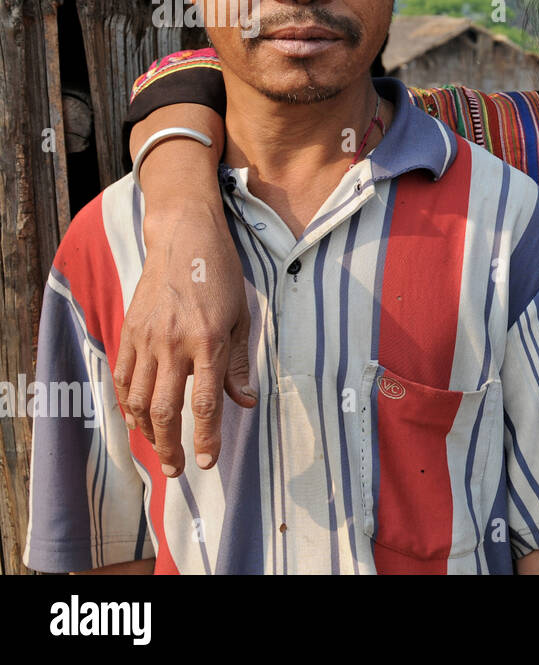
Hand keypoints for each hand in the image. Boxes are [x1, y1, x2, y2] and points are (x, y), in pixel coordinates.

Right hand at [115, 196, 253, 476]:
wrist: (184, 238)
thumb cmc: (221, 277)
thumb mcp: (242, 317)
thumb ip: (239, 363)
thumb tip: (246, 402)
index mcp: (208, 342)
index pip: (204, 403)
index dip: (205, 438)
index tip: (207, 462)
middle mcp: (174, 344)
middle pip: (165, 410)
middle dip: (170, 446)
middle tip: (176, 469)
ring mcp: (146, 339)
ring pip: (138, 400)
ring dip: (147, 431)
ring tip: (158, 449)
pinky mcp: (129, 331)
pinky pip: (123, 378)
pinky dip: (127, 404)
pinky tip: (137, 419)